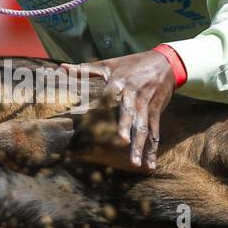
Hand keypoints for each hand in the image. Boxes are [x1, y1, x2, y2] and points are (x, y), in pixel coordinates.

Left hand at [62, 50, 175, 168]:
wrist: (166, 62)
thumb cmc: (133, 63)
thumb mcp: (110, 64)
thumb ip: (85, 70)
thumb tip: (62, 68)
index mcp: (120, 82)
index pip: (112, 96)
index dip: (107, 104)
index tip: (102, 115)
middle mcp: (134, 95)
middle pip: (131, 113)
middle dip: (127, 127)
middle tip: (123, 142)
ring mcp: (147, 105)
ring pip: (144, 127)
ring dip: (140, 146)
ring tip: (136, 164)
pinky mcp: (156, 113)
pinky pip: (155, 133)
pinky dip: (152, 150)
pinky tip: (150, 165)